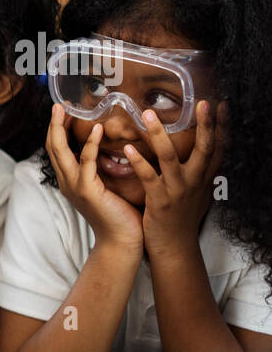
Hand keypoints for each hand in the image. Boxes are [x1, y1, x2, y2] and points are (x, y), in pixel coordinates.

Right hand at [46, 104, 142, 249]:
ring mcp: (75, 186)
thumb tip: (114, 147)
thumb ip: (104, 169)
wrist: (123, 241)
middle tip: (58, 104)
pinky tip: (97, 129)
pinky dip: (90, 144)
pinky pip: (86, 162)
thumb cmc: (120, 215)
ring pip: (61, 152)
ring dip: (61, 129)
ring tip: (67, 110)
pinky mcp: (88, 191)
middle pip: (52, 147)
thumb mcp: (108, 187)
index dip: (56, 130)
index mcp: (71, 181)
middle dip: (53, 124)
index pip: (57, 150)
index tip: (62, 111)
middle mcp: (67, 182)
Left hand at [126, 101, 225, 260]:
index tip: (222, 105)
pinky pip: (148, 177)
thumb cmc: (182, 219)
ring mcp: (178, 191)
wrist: (174, 247)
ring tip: (148, 113)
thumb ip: (200, 174)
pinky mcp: (159, 201)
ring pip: (170, 157)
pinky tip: (128, 149)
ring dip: (158, 134)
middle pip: (205, 149)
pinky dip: (139, 162)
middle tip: (204, 103)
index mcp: (204, 179)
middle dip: (206, 125)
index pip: (219, 148)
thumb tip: (206, 157)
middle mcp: (195, 182)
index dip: (222, 127)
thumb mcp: (198, 194)